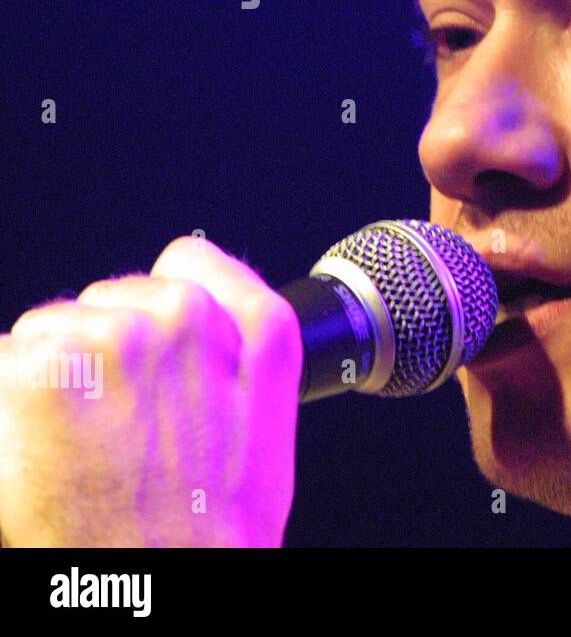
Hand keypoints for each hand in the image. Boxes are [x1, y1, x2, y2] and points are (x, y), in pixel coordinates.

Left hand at [0, 235, 301, 545]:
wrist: (171, 581)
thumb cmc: (218, 522)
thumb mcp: (271, 416)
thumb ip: (241, 342)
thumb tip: (197, 304)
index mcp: (256, 325)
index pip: (186, 262)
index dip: (161, 312)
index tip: (157, 359)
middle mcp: (187, 316)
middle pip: (109, 298)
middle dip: (104, 351)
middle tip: (122, 426)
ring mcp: (114, 338)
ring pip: (50, 327)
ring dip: (54, 377)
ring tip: (87, 444)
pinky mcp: (43, 370)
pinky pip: (0, 360)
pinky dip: (7, 402)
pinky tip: (46, 446)